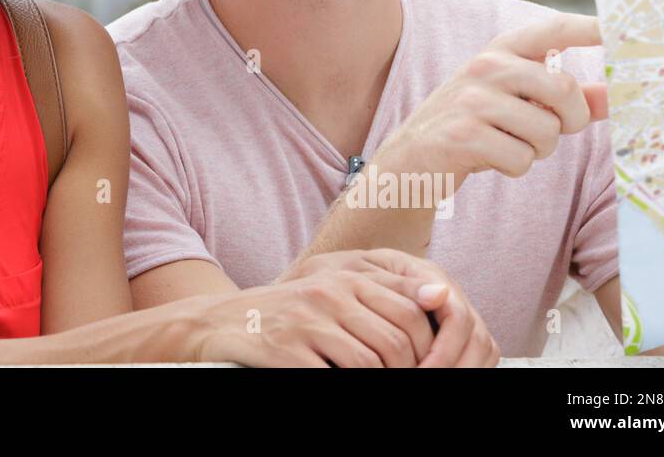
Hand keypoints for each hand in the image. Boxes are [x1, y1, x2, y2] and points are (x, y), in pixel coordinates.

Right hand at [191, 249, 496, 366]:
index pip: (411, 310)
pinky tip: (341, 384)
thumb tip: (441, 293)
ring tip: (380, 385)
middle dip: (410, 370)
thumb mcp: (332, 291)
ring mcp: (307, 323)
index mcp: (345, 277)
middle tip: (407, 381)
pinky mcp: (287, 351)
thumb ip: (383, 290)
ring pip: (370, 363)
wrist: (222, 323)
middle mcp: (328, 294)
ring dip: (382, 381)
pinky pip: (334, 377)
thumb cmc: (289, 313)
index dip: (429, 345)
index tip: (428, 364)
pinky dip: (345, 385)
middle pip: (396, 341)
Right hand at [375, 13, 608, 190]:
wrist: (410, 159)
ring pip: (546, 132)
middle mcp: (485, 67)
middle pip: (563, 90)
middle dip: (570, 121)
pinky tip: (489, 159)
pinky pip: (521, 159)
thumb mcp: (515, 101)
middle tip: (552, 130)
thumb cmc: (474, 126)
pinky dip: (514, 167)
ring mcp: (471, 100)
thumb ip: (566, 97)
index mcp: (500, 50)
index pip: (554, 29)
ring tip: (509, 145)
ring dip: (538, 150)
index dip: (592, 27)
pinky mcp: (462, 135)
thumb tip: (616, 94)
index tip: (622, 29)